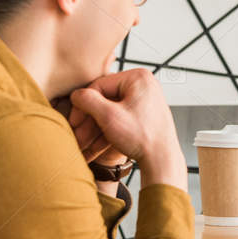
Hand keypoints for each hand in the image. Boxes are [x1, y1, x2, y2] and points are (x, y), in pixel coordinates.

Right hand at [65, 69, 183, 183]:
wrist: (162, 161)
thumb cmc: (143, 138)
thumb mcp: (109, 117)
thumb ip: (87, 101)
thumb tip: (75, 94)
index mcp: (138, 77)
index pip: (99, 86)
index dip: (83, 105)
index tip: (74, 122)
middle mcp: (143, 85)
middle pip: (104, 99)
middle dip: (88, 120)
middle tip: (77, 134)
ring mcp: (144, 100)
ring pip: (110, 111)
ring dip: (94, 128)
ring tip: (82, 143)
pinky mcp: (142, 115)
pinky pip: (119, 119)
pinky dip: (106, 131)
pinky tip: (93, 146)